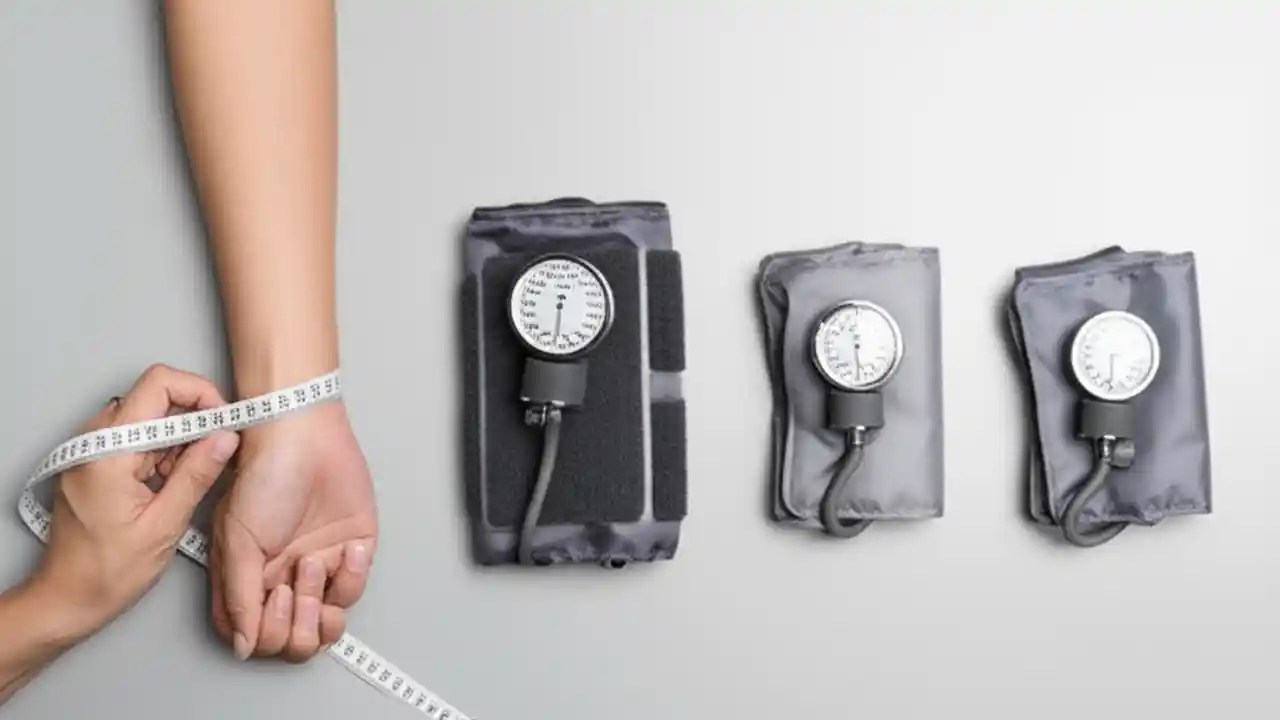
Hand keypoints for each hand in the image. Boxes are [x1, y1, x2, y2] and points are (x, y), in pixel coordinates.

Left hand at [33, 364, 238, 640]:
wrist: (66, 598)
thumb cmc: (107, 572)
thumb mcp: (164, 525)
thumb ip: (196, 475)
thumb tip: (226, 436)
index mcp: (107, 451)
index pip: (158, 384)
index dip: (199, 393)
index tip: (221, 421)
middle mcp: (94, 442)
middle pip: (155, 399)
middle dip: (192, 423)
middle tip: (212, 458)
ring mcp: (92, 450)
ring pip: (149, 419)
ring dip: (178, 442)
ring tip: (183, 485)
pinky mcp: (95, 462)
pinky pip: (136, 440)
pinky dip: (161, 455)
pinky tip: (168, 489)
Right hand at [210, 401, 375, 661]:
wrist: (303, 439)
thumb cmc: (262, 478)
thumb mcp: (237, 540)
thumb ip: (239, 598)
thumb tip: (244, 648)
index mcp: (248, 582)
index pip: (256, 638)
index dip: (266, 633)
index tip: (270, 597)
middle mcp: (281, 582)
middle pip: (292, 642)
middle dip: (295, 627)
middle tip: (292, 587)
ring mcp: (317, 571)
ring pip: (324, 626)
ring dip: (319, 605)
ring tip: (312, 564)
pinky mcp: (351, 556)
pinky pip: (353, 591)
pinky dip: (352, 578)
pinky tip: (348, 550)